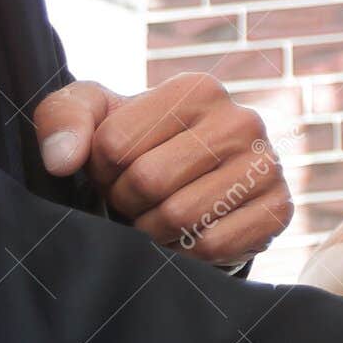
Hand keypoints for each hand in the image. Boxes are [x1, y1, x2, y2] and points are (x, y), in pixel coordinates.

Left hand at [33, 73, 293, 265]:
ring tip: (159, 217)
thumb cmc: (139, 147)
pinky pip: (214, 245)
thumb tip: (62, 160)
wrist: (198, 187)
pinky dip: (188, 253)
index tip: (115, 170)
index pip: (114, 143)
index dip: (100, 170)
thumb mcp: (95, 118)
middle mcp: (242, 119)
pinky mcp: (280, 209)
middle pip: (148, 180)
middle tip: (135, 200)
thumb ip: (62, 118)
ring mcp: (268, 165)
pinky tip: (188, 237)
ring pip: (180, 216)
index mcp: (198, 88)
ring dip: (153, 231)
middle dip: (126, 202)